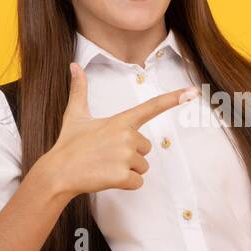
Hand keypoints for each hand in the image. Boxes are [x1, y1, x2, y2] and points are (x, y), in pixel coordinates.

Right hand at [43, 62, 198, 195]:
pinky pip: (138, 183)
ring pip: (143, 167)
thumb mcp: (75, 115)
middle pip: (146, 148)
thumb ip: (79, 90)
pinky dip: (125, 184)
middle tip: (106, 155)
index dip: (174, 98)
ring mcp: (126, 156)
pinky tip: (107, 178)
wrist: (57, 172)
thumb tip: (73, 65)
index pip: (152, 106)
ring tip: (105, 166)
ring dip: (127, 170)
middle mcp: (127, 136)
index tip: (193, 91)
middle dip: (130, 155)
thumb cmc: (68, 144)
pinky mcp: (123, 176)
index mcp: (121, 121)